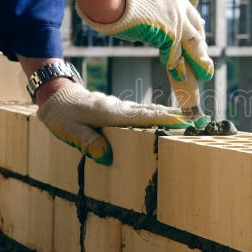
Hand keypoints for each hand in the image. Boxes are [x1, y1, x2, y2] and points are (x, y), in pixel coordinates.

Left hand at [36, 83, 190, 164]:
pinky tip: (163, 117)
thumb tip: (106, 156)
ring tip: (188, 119)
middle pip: (151, 112)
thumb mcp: (69, 131)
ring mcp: (118, 107)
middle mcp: (118, 108)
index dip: (164, 120)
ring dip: (167, 114)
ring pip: (147, 110)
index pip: (142, 117)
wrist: (53, 94)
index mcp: (109, 114)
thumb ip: (87, 142)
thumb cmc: (60, 115)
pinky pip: (140, 112)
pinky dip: (155, 114)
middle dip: (175, 116)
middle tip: (198, 120)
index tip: (185, 122)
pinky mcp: (116, 108)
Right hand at [76, 0, 213, 82]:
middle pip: (196, 29)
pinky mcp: (170, 34)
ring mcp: (176, 19)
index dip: (195, 28)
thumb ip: (152, 11)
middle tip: (205, 61)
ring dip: (198, 61)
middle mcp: (177, 4)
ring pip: (192, 44)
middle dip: (201, 47)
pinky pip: (176, 54)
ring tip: (204, 74)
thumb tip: (149, 30)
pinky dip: (176, 66)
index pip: (190, 12)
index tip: (199, 38)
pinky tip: (179, 75)